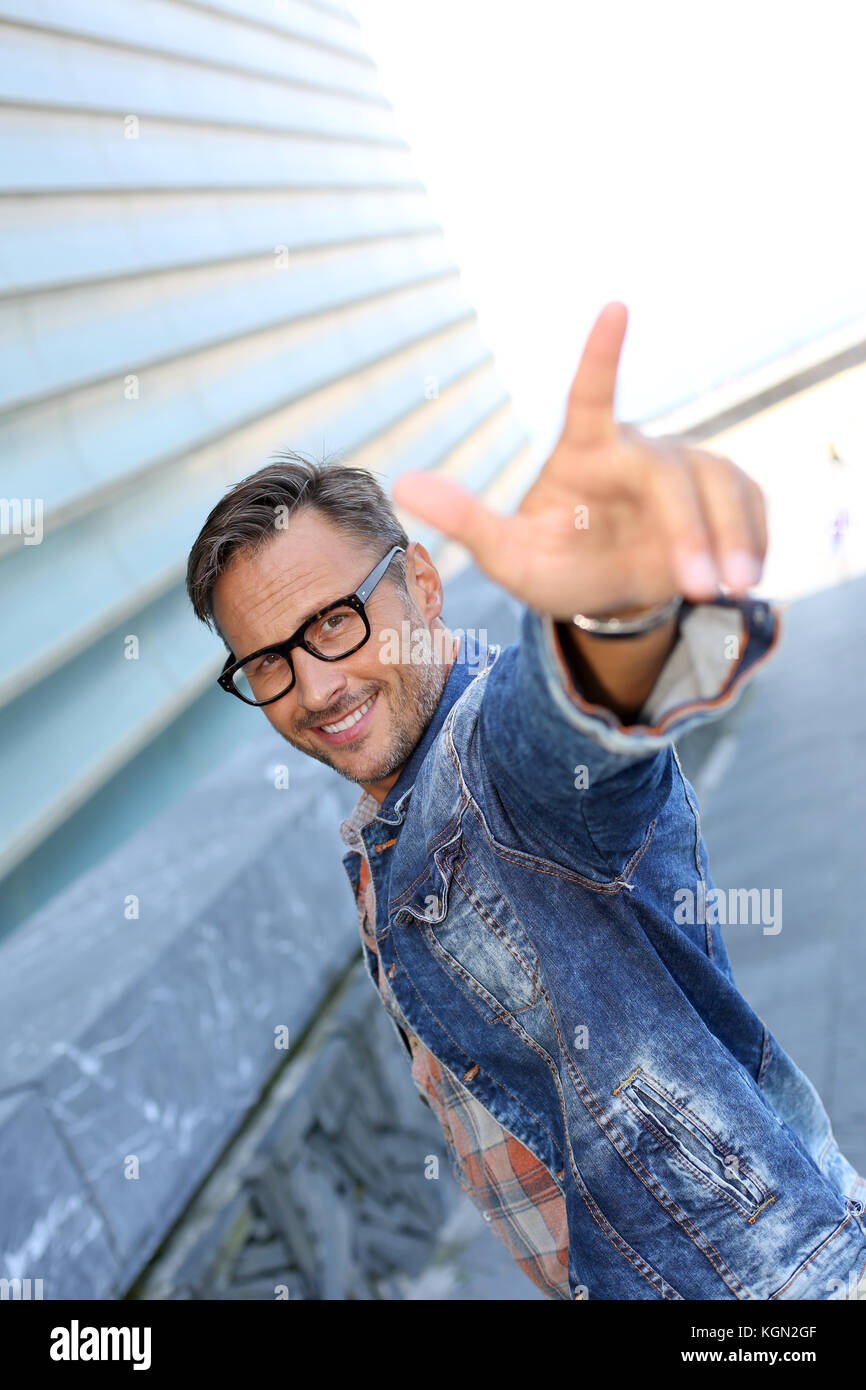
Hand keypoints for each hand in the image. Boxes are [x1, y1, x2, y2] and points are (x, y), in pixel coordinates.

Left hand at [392, 302, 767, 620]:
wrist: (612, 592)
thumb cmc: (557, 567)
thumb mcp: (510, 557)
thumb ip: (468, 520)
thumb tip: (402, 483)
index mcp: (583, 453)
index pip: (590, 396)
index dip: (601, 353)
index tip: (615, 305)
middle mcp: (637, 450)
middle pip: (671, 473)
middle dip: (692, 530)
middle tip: (698, 585)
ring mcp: (688, 468)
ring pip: (722, 486)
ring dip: (731, 540)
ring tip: (728, 590)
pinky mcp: (726, 492)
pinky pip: (752, 507)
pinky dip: (754, 542)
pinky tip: (745, 576)